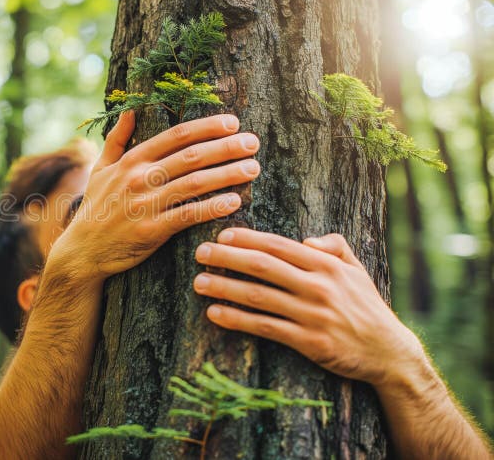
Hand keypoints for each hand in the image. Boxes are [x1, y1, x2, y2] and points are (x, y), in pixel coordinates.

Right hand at [49, 111, 260, 280]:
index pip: (175, 136)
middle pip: (191, 156)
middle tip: (253, 142)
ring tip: (253, 168)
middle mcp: (139, 178)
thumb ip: (117, 140)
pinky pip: (188, 215)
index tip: (232, 122)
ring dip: (226, 174)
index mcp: (131, 160)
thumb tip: (130, 110)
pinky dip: (212, 207)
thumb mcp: (100, 169)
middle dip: (225, 147)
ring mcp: (145, 204)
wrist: (83, 251)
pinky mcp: (151, 231)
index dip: (206, 127)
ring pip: (194, 183)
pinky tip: (235, 201)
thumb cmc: (96, 208)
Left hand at [193, 228, 425, 387]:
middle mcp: (319, 287)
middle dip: (227, 258)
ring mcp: (313, 316)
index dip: (248, 239)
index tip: (222, 235)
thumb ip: (334, 245)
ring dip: (224, 287)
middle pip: (263, 267)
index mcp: (328, 265)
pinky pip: (265, 328)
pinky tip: (215, 314)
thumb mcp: (357, 270)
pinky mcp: (309, 343)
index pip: (279, 246)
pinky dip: (237, 320)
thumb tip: (305, 239)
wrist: (389, 353)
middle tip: (200, 253)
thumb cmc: (366, 307)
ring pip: (259, 297)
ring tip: (199, 282)